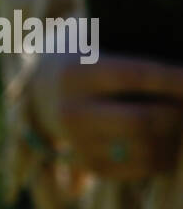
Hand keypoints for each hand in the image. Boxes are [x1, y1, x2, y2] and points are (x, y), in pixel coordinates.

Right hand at [29, 50, 182, 179]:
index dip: (173, 79)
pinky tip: (170, 139)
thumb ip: (129, 51)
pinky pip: (141, 169)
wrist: (40, 91)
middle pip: (143, 121)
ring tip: (181, 120)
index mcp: (74, 73)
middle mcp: (72, 112)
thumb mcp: (93, 40)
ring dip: (175, 137)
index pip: (135, 76)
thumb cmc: (83, 56)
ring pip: (146, 149)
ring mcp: (79, 143)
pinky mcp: (91, 165)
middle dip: (178, 114)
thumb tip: (179, 71)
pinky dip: (164, 156)